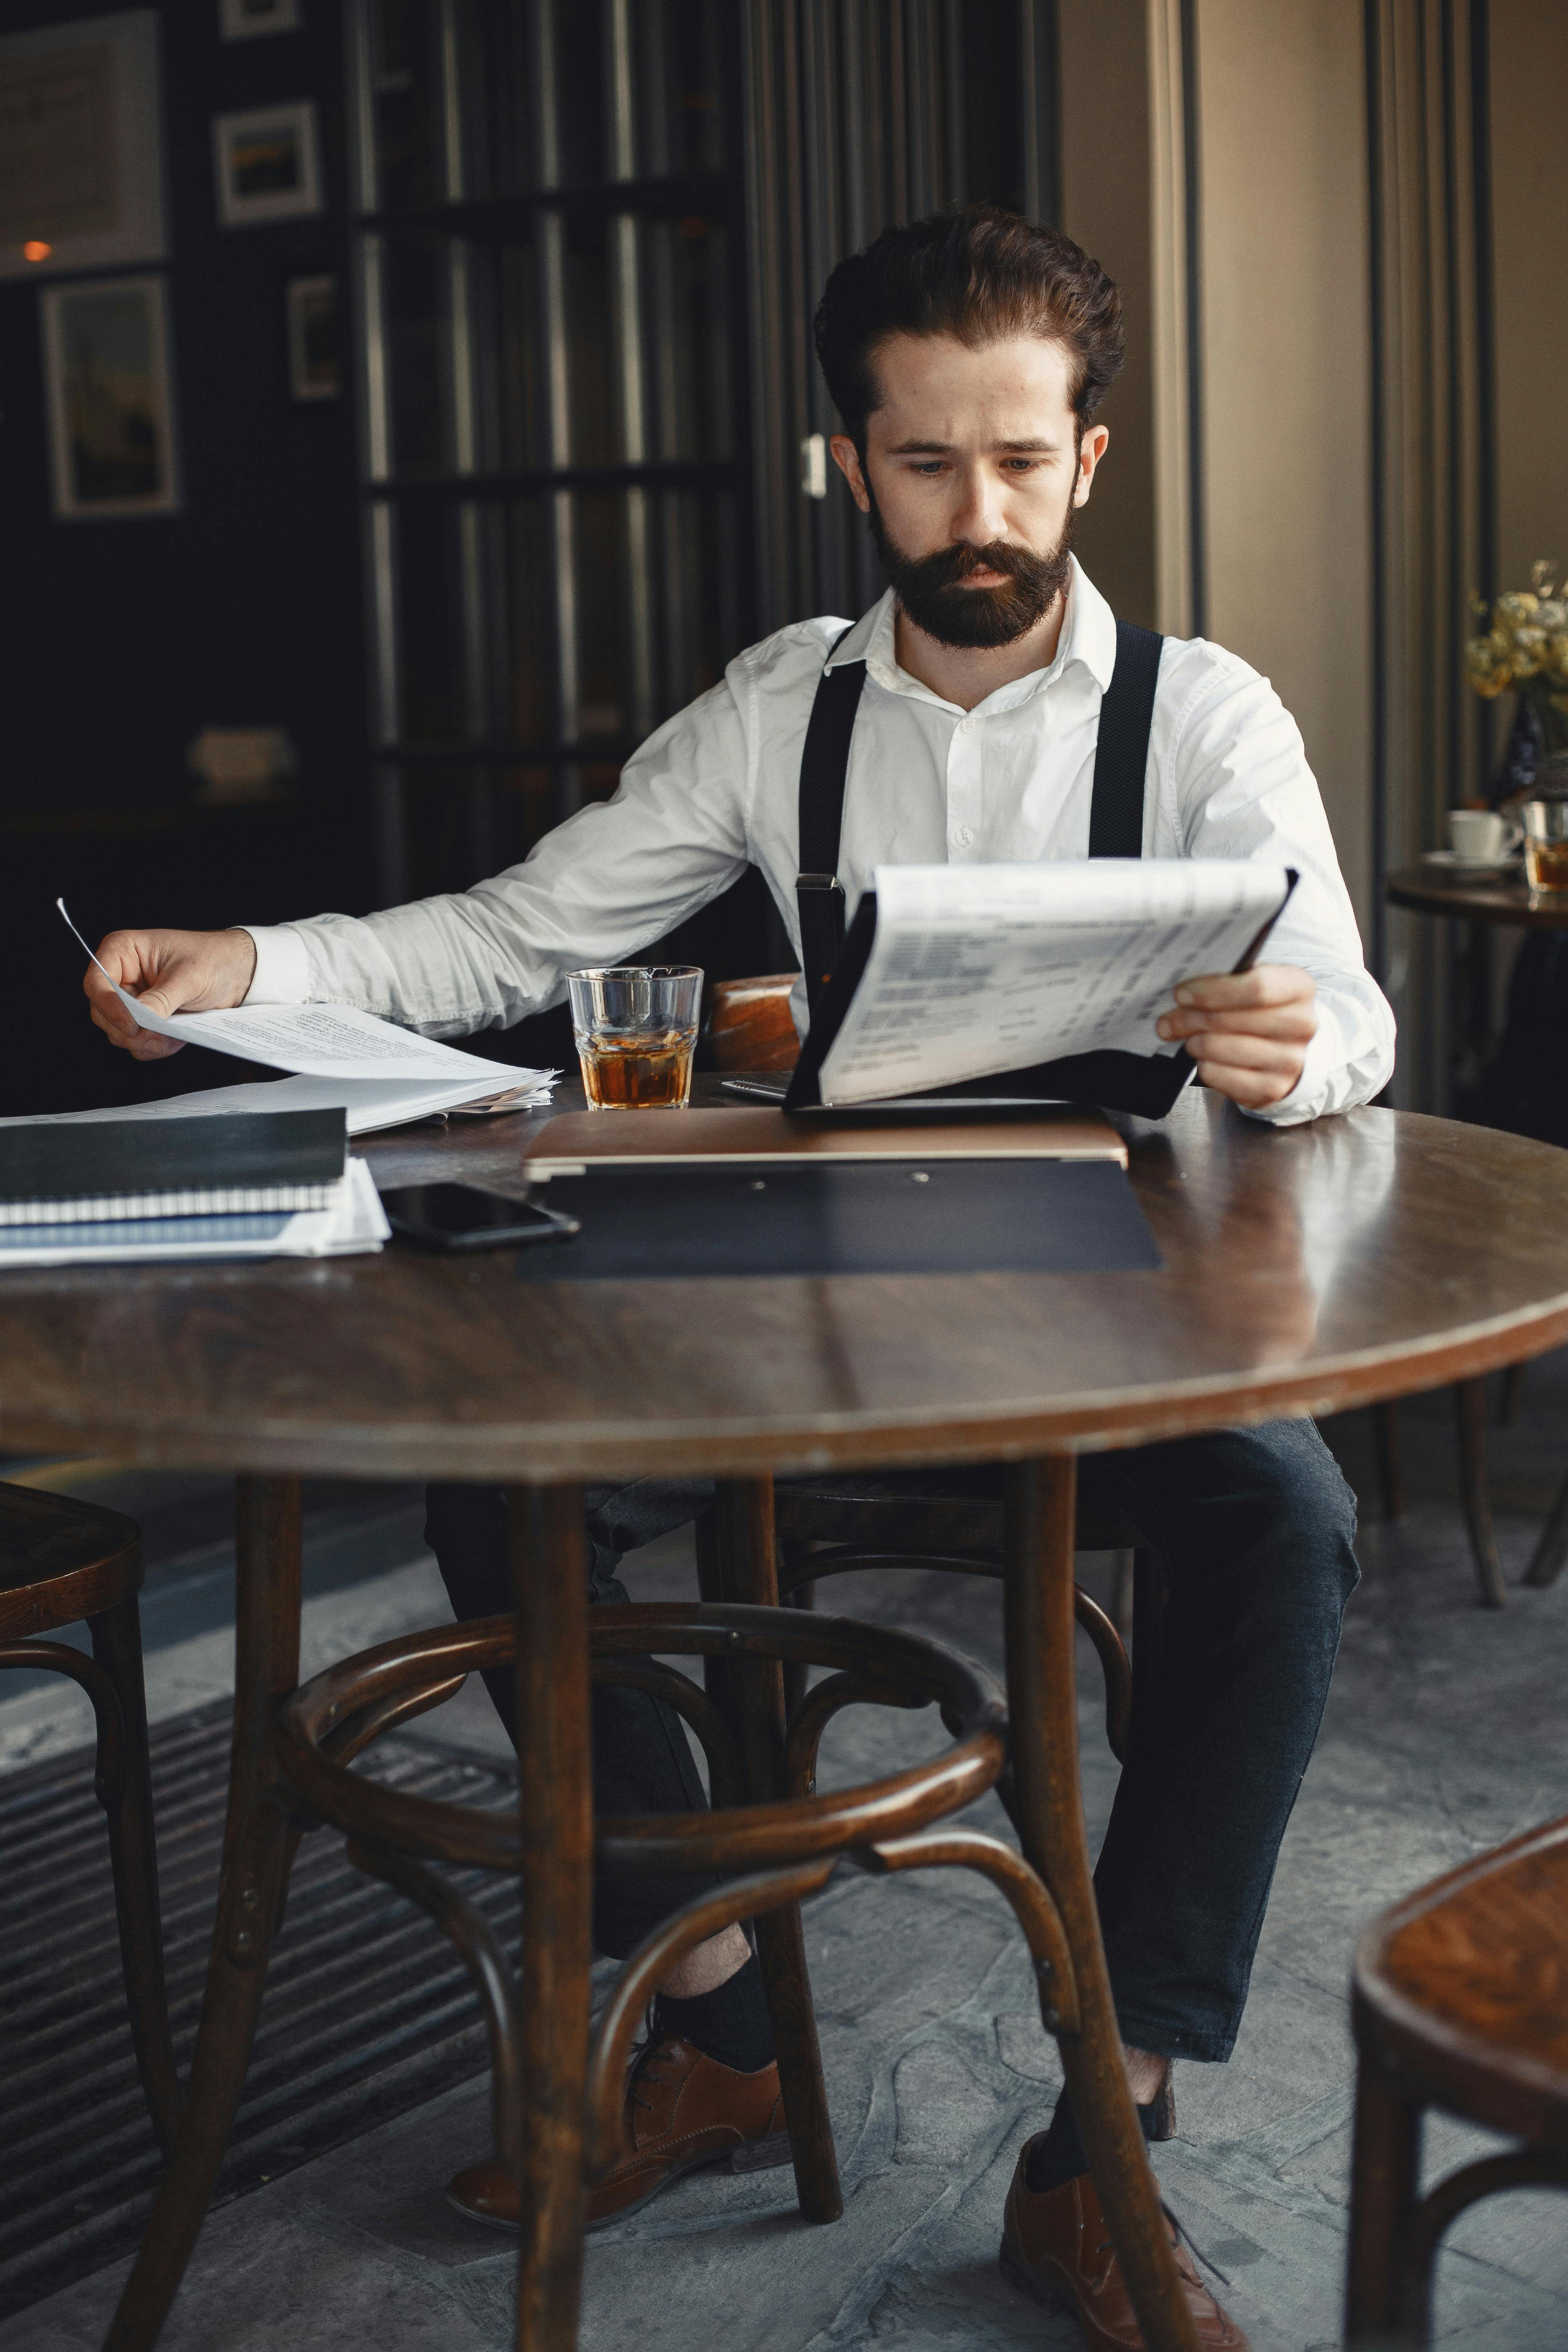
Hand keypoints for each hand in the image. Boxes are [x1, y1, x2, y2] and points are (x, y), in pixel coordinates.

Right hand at [84, 927, 257, 1060]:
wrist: (236, 973)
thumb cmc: (212, 960)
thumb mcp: (187, 977)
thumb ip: (160, 1000)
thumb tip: (138, 1021)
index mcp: (122, 951)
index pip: (96, 984)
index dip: (109, 1007)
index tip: (132, 1026)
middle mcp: (120, 975)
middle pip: (102, 1014)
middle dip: (131, 1031)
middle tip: (158, 1037)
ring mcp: (131, 999)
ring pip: (118, 1032)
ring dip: (144, 1042)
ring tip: (173, 1036)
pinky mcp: (144, 1018)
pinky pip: (136, 1042)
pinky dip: (154, 1046)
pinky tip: (176, 1039)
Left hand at [1155, 963, 1315, 1109]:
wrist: (1285, 1048)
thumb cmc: (1260, 1010)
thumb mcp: (1251, 982)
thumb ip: (1223, 979)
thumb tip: (1181, 994)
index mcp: (1298, 987)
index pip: (1256, 987)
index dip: (1212, 991)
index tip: (1182, 993)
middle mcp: (1301, 1024)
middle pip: (1229, 1019)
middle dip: (1189, 1018)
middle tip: (1169, 1019)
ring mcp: (1289, 1060)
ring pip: (1219, 1047)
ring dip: (1192, 1042)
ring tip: (1186, 1037)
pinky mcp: (1271, 1088)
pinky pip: (1218, 1075)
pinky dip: (1202, 1066)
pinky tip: (1203, 1058)